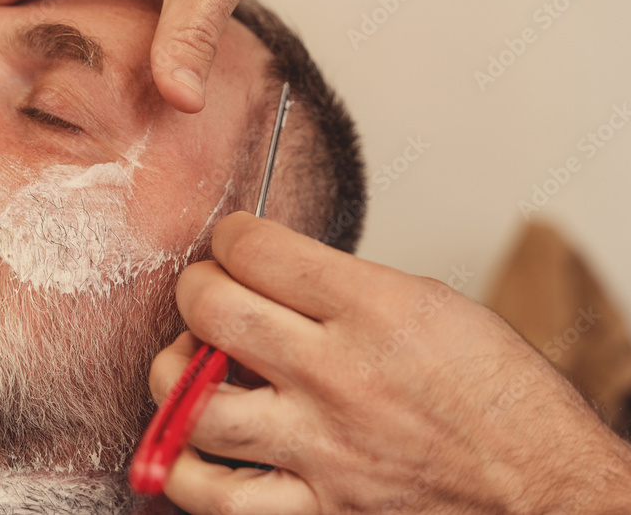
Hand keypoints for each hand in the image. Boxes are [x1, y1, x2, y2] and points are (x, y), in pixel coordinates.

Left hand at [150, 212, 630, 513]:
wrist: (548, 494)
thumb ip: (345, 287)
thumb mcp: (434, 306)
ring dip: (175, 374)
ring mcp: (322, 449)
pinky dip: (187, 470)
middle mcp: (338, 375)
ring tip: (190, 368)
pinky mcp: (319, 510)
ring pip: (193, 403)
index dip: (230, 236)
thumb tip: (274, 275)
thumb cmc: (502, 401)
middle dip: (194, 288)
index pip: (255, 249)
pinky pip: (217, 497)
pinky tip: (194, 446)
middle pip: (210, 309)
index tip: (232, 243)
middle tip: (204, 294)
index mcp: (374, 309)